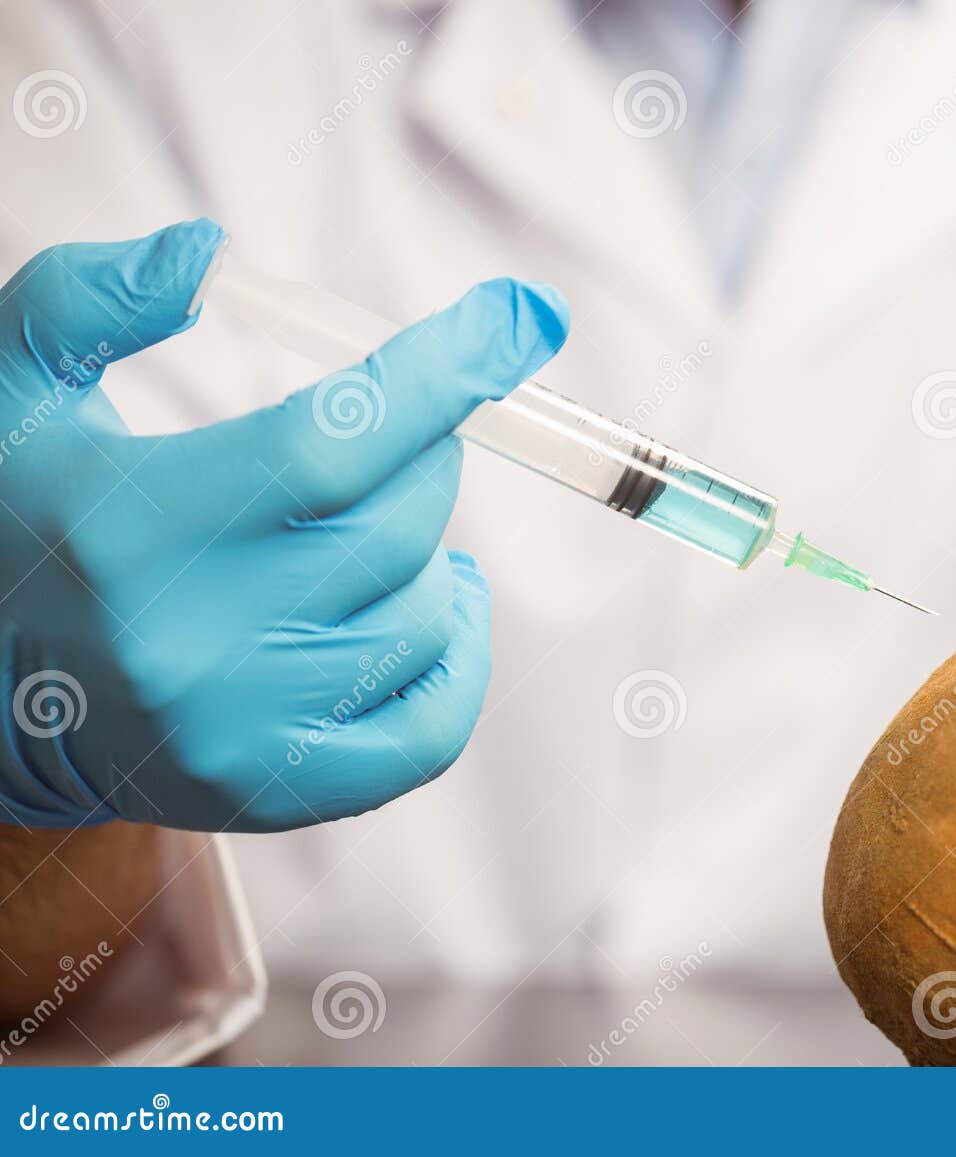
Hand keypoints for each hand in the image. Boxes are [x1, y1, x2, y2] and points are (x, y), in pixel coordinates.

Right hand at [0, 220, 568, 830]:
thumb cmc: (26, 519)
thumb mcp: (14, 389)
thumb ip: (92, 299)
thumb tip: (211, 252)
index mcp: (129, 525)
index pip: (330, 444)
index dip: (439, 375)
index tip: (517, 319)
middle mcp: (190, 639)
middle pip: (398, 523)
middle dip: (423, 456)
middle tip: (390, 439)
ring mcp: (239, 729)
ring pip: (427, 614)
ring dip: (427, 552)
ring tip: (368, 531)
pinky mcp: (278, 790)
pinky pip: (437, 726)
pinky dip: (461, 653)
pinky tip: (434, 604)